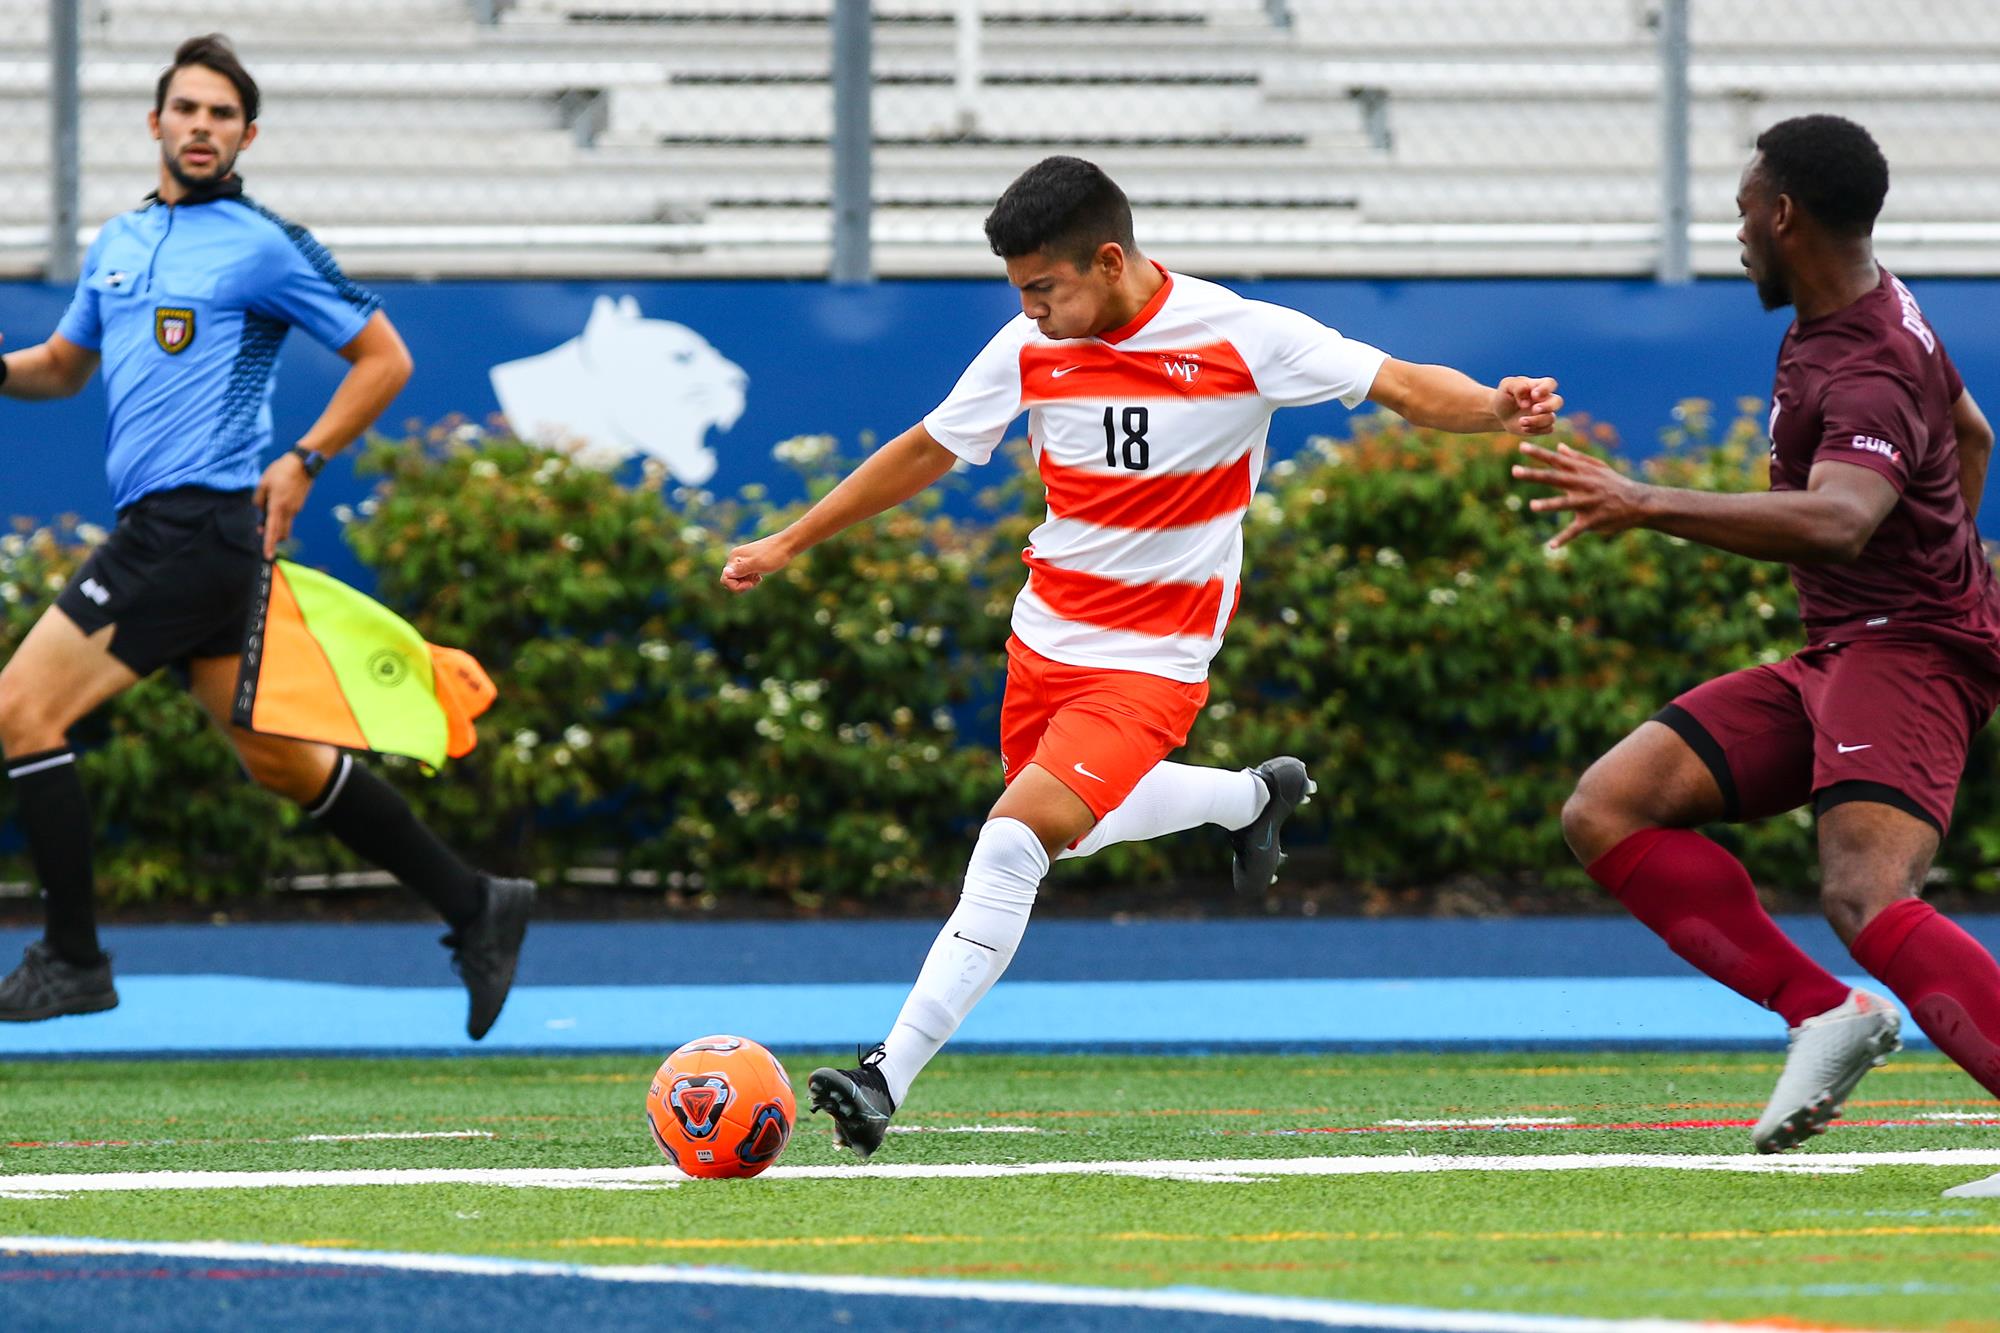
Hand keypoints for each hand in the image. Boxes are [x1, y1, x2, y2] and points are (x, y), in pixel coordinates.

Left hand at [254, 451, 312, 558]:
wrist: (304, 464)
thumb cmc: (281, 471)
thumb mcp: (263, 483)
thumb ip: (259, 499)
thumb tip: (259, 509)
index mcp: (277, 507)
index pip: (272, 530)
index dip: (269, 544)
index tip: (268, 556)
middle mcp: (289, 511)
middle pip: (281, 533)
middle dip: (273, 538)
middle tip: (262, 535)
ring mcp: (296, 509)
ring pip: (286, 525)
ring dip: (277, 527)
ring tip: (266, 515)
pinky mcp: (299, 505)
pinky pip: (289, 516)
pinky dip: (282, 516)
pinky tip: (277, 503)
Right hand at [721, 531, 797, 593]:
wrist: (788, 545)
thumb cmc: (774, 555)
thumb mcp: (757, 564)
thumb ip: (741, 569)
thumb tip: (725, 573)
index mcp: (734, 557)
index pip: (725, 579)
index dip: (736, 586)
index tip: (751, 584)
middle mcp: (736, 557)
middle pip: (730, 579)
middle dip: (741, 585)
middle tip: (755, 582)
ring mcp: (743, 560)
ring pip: (738, 579)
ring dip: (746, 582)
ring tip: (758, 578)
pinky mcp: (750, 562)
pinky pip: (744, 576)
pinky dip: (750, 579)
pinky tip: (760, 577)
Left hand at [1494, 376, 1561, 434]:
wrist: (1500, 413)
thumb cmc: (1505, 396)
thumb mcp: (1507, 386)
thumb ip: (1517, 387)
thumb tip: (1527, 402)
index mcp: (1539, 386)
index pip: (1550, 383)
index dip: (1546, 389)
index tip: (1533, 395)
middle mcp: (1546, 399)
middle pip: (1558, 401)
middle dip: (1548, 406)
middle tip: (1534, 409)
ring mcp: (1546, 413)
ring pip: (1551, 418)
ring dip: (1537, 421)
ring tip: (1521, 421)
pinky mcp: (1542, 426)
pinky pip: (1548, 429)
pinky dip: (1536, 430)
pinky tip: (1523, 428)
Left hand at [1511, 442, 1651, 548]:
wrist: (1639, 502)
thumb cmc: (1614, 483)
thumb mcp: (1598, 467)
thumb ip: (1577, 458)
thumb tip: (1559, 447)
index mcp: (1582, 472)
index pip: (1556, 460)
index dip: (1539, 454)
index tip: (1521, 447)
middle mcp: (1583, 485)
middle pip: (1555, 479)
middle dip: (1534, 475)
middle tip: (1514, 470)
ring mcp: (1588, 503)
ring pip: (1565, 504)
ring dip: (1549, 505)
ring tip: (1532, 506)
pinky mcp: (1592, 520)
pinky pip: (1575, 530)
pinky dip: (1564, 538)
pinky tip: (1551, 546)